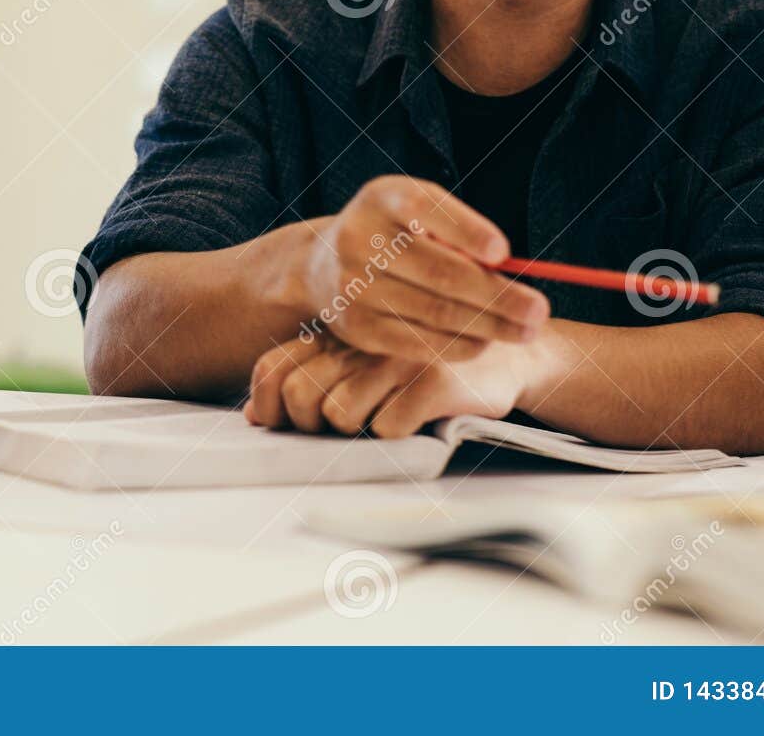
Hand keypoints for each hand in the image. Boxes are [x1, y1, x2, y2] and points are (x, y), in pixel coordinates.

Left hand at [244, 330, 544, 437]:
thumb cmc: (422, 364)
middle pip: (299, 396)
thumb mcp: (362, 363)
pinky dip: (399, 434)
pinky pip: (388, 428)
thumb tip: (254, 416)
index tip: (288, 422)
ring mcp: (398, 355)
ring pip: (339, 415)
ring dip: (359, 429)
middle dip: (312, 426)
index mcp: (340, 329)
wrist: (509, 354)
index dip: (269, 405)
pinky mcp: (433, 379)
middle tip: (343, 426)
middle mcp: (363, 336)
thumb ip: (310, 378)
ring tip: (384, 414)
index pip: (273, 367)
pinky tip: (417, 416)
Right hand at [293, 175, 548, 362]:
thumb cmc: (393, 234)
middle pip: (441, 272)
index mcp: (383, 198)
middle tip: (540, 311)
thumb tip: (505, 268)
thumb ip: (455, 232)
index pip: (428, 210)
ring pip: (436, 312)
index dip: (467, 232)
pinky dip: (459, 345)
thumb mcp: (415, 213)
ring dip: (489, 326)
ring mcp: (354, 286)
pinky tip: (487, 342)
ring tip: (526, 331)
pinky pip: (418, 342)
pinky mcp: (356, 327)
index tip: (503, 252)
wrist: (321, 266)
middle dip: (498, 295)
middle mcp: (361, 238)